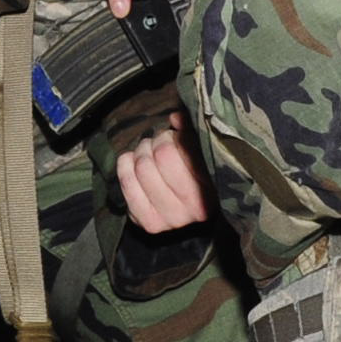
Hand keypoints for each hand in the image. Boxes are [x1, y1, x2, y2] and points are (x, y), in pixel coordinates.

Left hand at [114, 115, 210, 234]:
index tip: (176, 136)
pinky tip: (133, 163)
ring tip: (148, 153)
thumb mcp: (202, 154)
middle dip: (158, 141)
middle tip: (160, 143)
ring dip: (142, 151)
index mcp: (215, 186)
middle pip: (161, 154)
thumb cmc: (199, 176)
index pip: (186, 147)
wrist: (191, 214)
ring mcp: (170, 220)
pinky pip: (126, 182)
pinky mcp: (148, 224)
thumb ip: (192, 134)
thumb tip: (176, 118)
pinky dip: (125, 165)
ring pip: (142, 166)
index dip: (176, 135)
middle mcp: (194, 209)